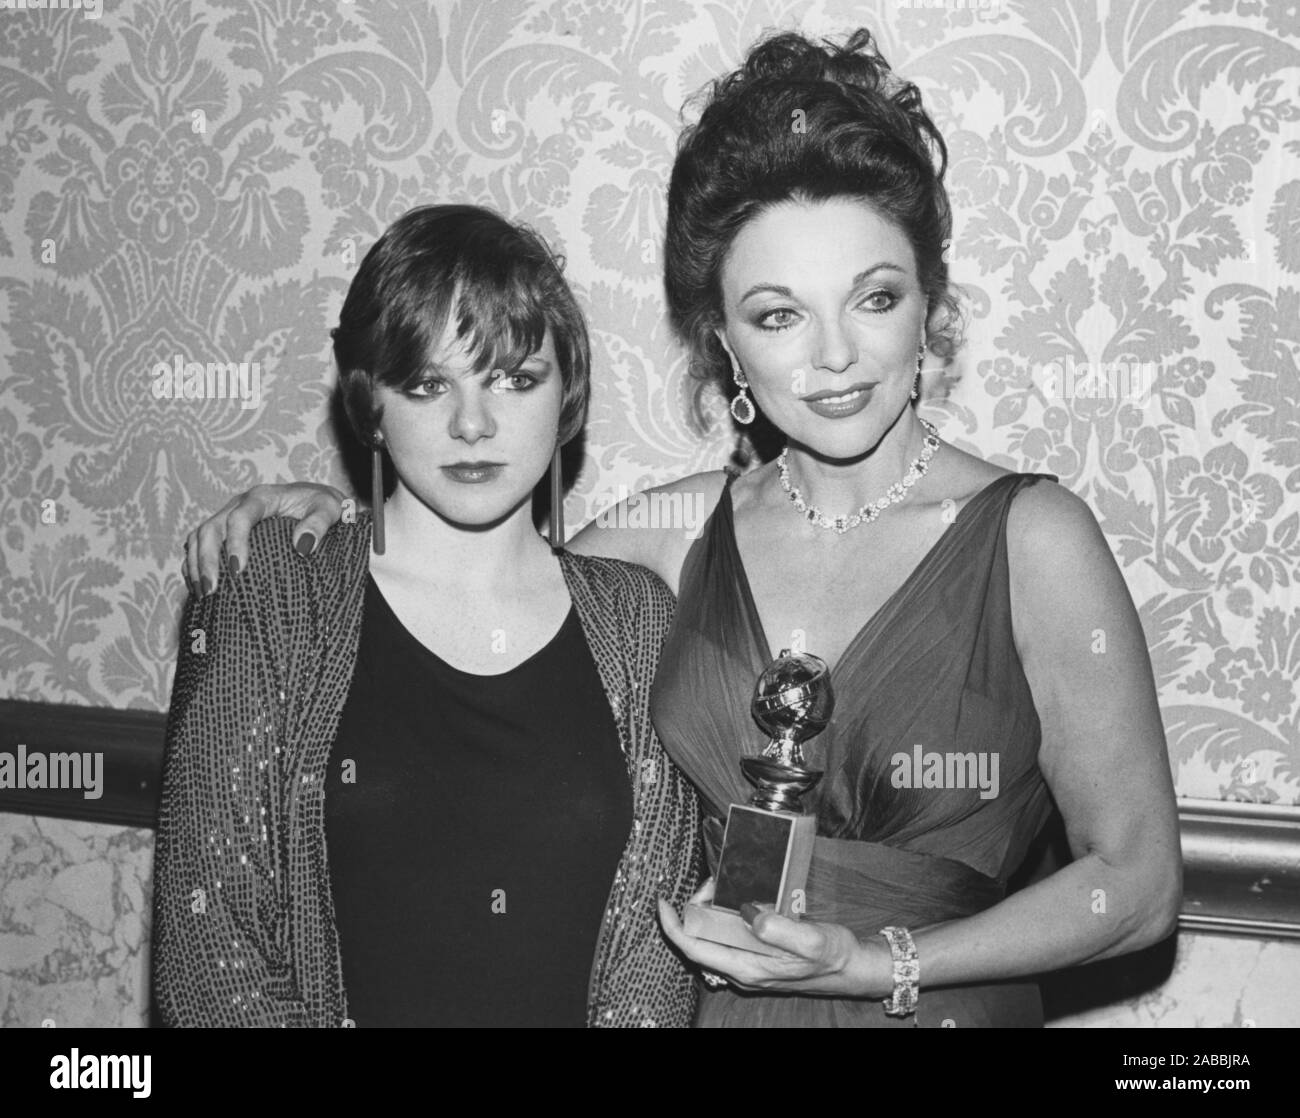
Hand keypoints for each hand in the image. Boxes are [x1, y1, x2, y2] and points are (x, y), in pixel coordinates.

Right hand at [183, 483, 345, 595]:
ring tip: (202, 594)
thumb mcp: (330, 509)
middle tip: (211, 590)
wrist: (317, 500)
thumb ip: (319, 523)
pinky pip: (198, 544)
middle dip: (206, 559)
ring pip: (199, 536)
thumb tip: (303, 545)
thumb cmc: (324, 505)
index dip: (234, 543)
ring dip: (195, 564)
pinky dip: (194, 564)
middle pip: (211, 528)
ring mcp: (228, 515)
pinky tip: (198, 587)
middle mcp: (240, 503)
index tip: (237, 571)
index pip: (240, 518)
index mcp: (263, 497)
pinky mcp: (224, 529)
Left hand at [657, 879, 892, 998]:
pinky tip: (738, 898)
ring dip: (712, 909)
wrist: (853, 968)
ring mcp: (749, 964)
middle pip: (701, 940)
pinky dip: (726, 914)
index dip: (673, 926)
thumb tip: (748, 913)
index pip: (694, 950)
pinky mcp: (758, 956)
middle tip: (712, 881)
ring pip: (714, 936)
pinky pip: (730, 935)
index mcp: (748, 969)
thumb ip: (777, 929)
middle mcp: (742, 970)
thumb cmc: (833, 956)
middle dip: (697, 908)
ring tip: (723, 884)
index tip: (663, 902)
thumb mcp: (810, 940)